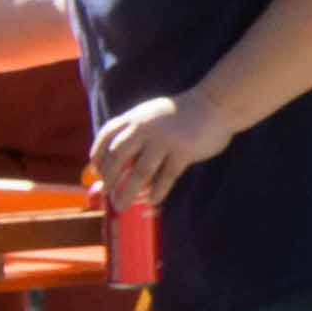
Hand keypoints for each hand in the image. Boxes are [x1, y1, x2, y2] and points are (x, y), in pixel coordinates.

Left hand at [87, 93, 229, 213]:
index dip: (97, 156)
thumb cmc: (180, 115)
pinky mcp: (184, 152)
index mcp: (135, 118)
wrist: (215, 104)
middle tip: (107, 193)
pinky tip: (152, 200)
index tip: (96, 172)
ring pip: (140, 172)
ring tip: (122, 205)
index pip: (106, 137)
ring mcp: (165, 140)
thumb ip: (134, 132)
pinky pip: (166, 177)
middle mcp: (145, 128)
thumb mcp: (151, 115)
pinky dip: (157, 192)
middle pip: (118, 157)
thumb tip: (116, 162)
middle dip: (109, 178)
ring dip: (128, 192)